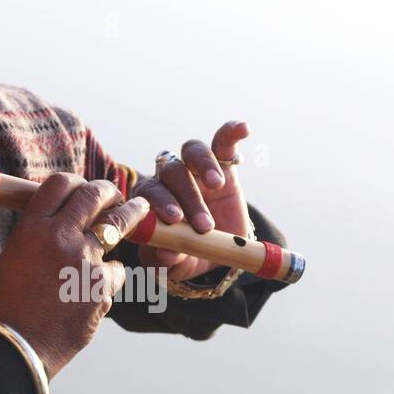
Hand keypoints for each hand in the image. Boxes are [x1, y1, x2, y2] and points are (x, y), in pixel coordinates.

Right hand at [0, 173, 151, 378]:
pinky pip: (116, 269)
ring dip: (132, 213)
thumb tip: (63, 214)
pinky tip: (98, 287)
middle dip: (110, 191)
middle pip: (93, 195)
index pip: (60, 184)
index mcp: (31, 228)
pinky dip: (110, 275)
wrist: (22, 344)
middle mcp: (58, 236)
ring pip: (117, 224)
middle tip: (117, 194)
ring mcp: (83, 259)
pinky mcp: (102, 284)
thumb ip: (38, 233)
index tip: (87, 187)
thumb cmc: (15, 303)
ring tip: (141, 209)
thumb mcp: (15, 257)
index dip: (78, 182)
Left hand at [130, 120, 250, 279]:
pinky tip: (243, 129)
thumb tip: (166, 250)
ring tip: (217, 184)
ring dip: (204, 164)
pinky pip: (222, 141)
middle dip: (188, 197)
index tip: (176, 219)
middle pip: (172, 173)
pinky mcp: (221, 163)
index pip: (149, 192)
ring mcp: (194, 168)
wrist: (215, 253)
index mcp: (150, 200)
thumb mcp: (175, 263)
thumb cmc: (187, 256)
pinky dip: (231, 132)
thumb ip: (166, 257)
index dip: (161, 202)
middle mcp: (169, 179)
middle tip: (204, 224)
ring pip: (191, 151)